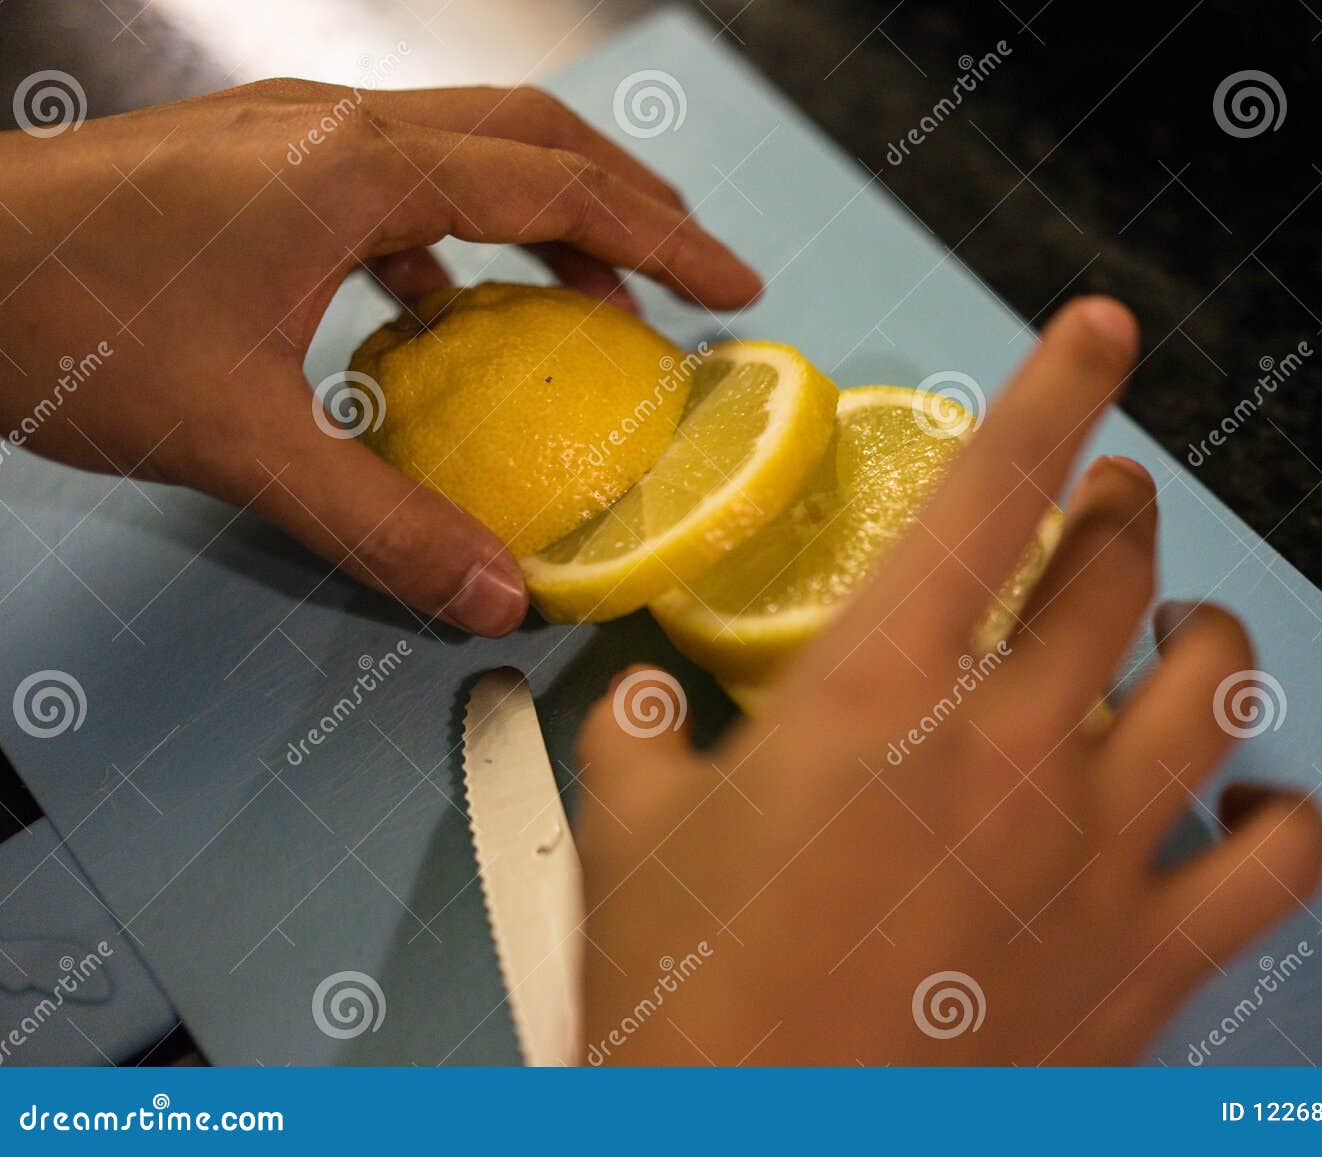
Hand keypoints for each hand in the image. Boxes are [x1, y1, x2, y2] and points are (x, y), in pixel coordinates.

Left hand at [0, 80, 760, 634]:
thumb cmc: (60, 318)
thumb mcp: (237, 438)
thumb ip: (378, 521)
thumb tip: (491, 595)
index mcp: (357, 171)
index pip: (558, 187)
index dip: (664, 239)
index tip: (735, 287)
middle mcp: (337, 129)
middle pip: (531, 137)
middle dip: (629, 202)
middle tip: (694, 271)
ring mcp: (291, 135)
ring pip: (465, 147)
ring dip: (547, 212)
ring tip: (596, 294)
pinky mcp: (254, 163)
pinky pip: (395, 180)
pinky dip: (456, 236)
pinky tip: (445, 307)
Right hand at [575, 297, 1321, 1064]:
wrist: (755, 1153)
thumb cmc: (689, 1008)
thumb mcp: (627, 841)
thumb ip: (633, 736)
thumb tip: (635, 696)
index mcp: (877, 691)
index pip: (989, 493)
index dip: (1053, 389)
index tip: (1098, 330)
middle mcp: (1007, 746)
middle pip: (1118, 567)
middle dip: (1123, 514)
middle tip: (1110, 509)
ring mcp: (1091, 847)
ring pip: (1213, 679)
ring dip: (1202, 630)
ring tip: (1178, 626)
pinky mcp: (1147, 953)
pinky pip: (1280, 852)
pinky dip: (1279, 807)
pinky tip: (1246, 795)